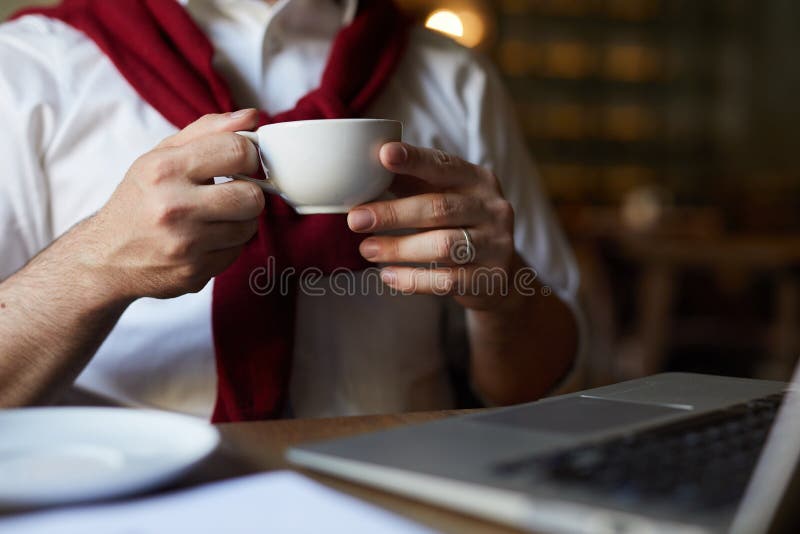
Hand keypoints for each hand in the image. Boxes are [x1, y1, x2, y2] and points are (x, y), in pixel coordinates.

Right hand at [87, 110, 263, 299]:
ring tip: (216, 217)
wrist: (106, 256)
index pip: (236, 151)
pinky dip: (228, 245)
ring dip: (240, 220)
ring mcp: (185, 244)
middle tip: (233, 192)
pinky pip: (237, 253)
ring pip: (249, 227)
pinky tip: (206, 239)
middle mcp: (174, 207)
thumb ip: (208, 131)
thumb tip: (252, 117)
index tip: (243, 162)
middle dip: (249, 193)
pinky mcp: (194, 272)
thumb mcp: (162, 155)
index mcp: (164, 169)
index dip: (250, 155)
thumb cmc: (140, 199)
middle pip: (252, 196)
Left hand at [347, 142, 515, 310]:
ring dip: (399, 248)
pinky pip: (446, 280)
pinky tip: (388, 275)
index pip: (444, 165)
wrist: (498, 273)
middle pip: (439, 208)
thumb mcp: (442, 196)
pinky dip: (413, 279)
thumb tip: (367, 169)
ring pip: (443, 246)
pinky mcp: (489, 278)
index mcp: (478, 179)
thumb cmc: (459, 225)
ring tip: (366, 249)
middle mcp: (492, 209)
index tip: (384, 155)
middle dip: (393, 213)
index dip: (414, 160)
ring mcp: (495, 245)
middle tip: (356, 219)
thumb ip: (410, 182)